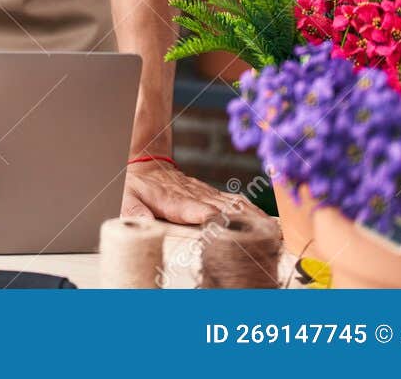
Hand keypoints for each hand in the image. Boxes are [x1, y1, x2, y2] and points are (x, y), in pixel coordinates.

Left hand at [121, 159, 262, 225]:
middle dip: (246, 224)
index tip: (231, 230)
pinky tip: (267, 220)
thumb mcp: (126, 198)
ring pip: (234, 204)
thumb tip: (143, 225)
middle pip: (225, 210)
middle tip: (266, 238)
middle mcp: (195, 196)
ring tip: (274, 232)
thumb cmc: (134, 186)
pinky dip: (253, 210)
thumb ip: (134, 212)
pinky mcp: (211, 193)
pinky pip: (235, 200)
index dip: (215, 219)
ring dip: (255, 217)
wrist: (143, 162)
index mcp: (175, 201)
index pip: (199, 210)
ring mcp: (205, 193)